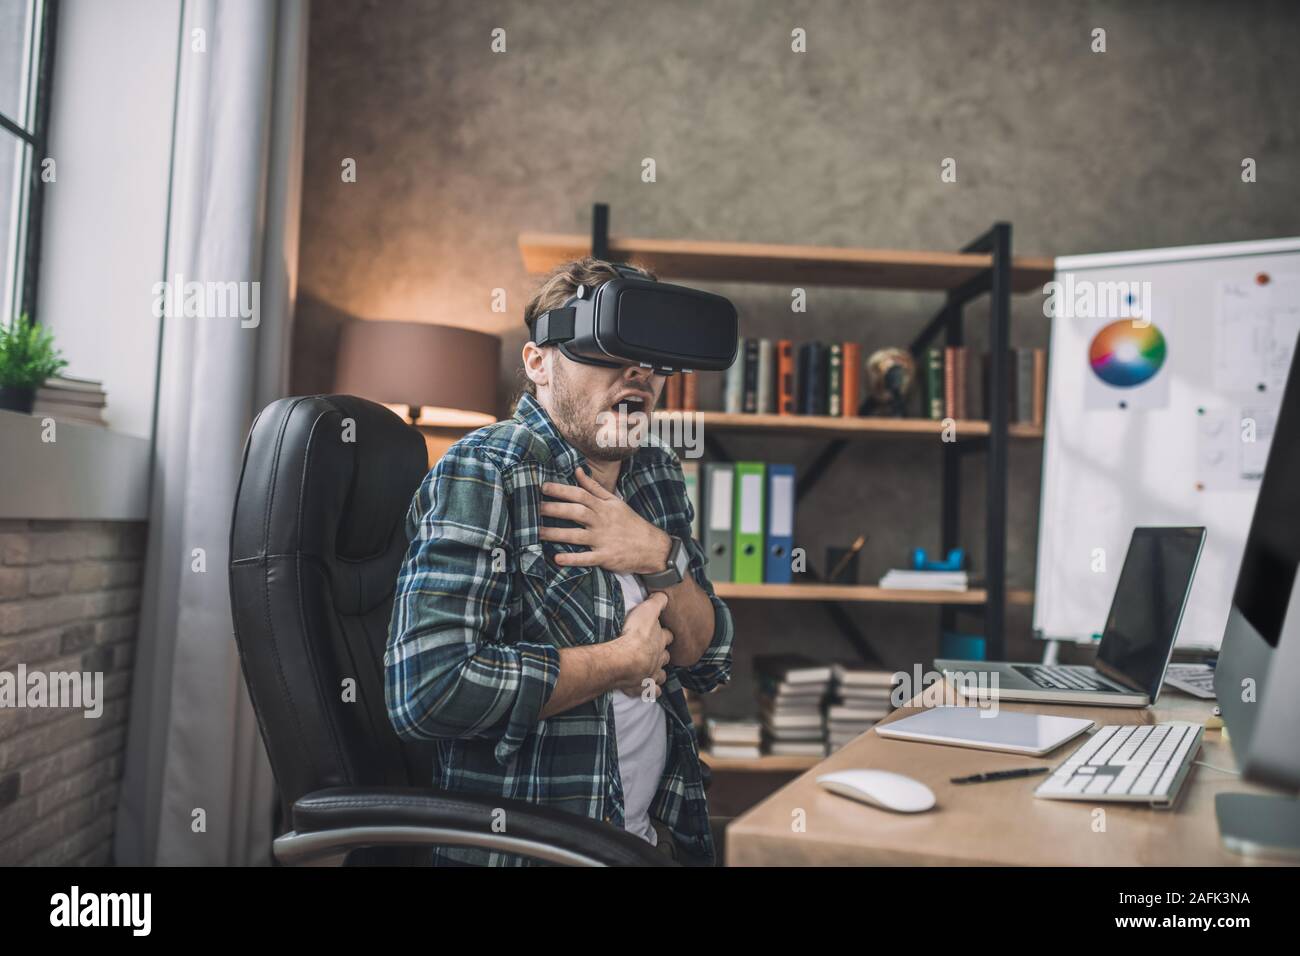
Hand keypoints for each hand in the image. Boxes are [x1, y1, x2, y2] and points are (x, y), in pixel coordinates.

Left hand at [539, 467, 671, 574]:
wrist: (652, 547)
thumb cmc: (631, 523)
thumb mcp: (615, 502)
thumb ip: (594, 487)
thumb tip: (577, 470)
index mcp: (604, 507)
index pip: (580, 495)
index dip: (562, 490)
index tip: (543, 487)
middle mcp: (602, 521)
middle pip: (576, 512)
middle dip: (555, 509)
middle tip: (535, 508)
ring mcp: (604, 540)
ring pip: (577, 535)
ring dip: (556, 534)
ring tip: (537, 533)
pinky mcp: (606, 557)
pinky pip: (587, 558)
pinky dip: (573, 559)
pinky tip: (557, 558)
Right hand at [613, 591, 672, 699]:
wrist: (625, 660)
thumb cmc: (635, 634)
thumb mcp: (646, 610)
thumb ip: (657, 602)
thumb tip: (665, 594)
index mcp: (660, 640)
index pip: (668, 636)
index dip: (666, 634)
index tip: (665, 634)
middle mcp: (658, 658)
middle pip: (665, 657)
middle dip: (663, 655)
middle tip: (658, 653)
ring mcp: (652, 674)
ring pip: (661, 675)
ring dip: (659, 673)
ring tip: (655, 672)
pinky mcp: (643, 687)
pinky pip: (652, 691)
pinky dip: (652, 691)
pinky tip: (651, 690)